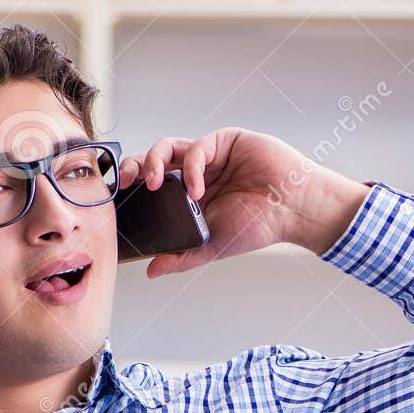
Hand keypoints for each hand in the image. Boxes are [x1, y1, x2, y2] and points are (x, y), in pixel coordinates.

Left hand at [116, 128, 370, 277]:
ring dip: (156, 161)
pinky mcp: (226, 141)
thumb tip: (151, 271)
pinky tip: (197, 189)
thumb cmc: (258, 226)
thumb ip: (182, 257)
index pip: (153, 182)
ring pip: (169, 147)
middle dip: (135, 165)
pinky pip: (198, 148)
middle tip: (127, 180)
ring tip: (156, 183)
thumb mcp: (212, 246)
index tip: (121, 195)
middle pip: (154, 159)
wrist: (292, 210)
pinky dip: (192, 168)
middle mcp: (197, 172)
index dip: (134, 183)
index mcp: (190, 194)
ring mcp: (211, 155)